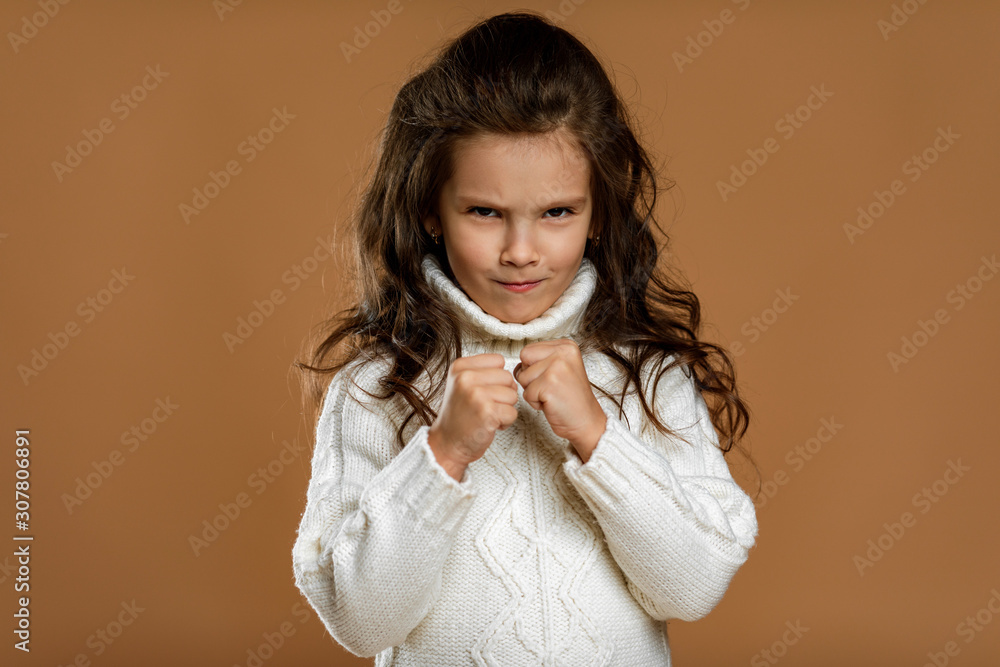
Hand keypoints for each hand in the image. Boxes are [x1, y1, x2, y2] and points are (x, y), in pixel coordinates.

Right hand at [427, 353, 518, 479]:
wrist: (447, 443)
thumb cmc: (460, 415)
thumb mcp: (462, 384)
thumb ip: (483, 371)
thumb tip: (513, 372)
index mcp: (460, 366)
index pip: (498, 360)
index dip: (497, 378)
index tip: (482, 391)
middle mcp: (466, 377)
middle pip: (508, 377)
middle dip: (503, 394)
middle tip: (484, 406)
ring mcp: (476, 394)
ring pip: (513, 395)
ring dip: (504, 408)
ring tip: (486, 415)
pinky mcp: (487, 412)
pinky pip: (513, 412)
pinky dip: (505, 422)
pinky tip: (489, 424)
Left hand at [513, 339, 606, 462]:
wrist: (587, 421)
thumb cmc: (571, 398)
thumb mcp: (560, 369)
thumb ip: (540, 361)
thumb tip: (517, 366)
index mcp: (566, 346)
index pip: (529, 350)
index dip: (533, 368)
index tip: (552, 378)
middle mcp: (563, 352)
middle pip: (523, 359)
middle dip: (530, 377)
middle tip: (550, 387)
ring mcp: (556, 368)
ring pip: (523, 377)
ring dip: (533, 391)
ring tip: (552, 395)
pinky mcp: (549, 385)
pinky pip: (526, 394)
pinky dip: (535, 403)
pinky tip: (552, 403)